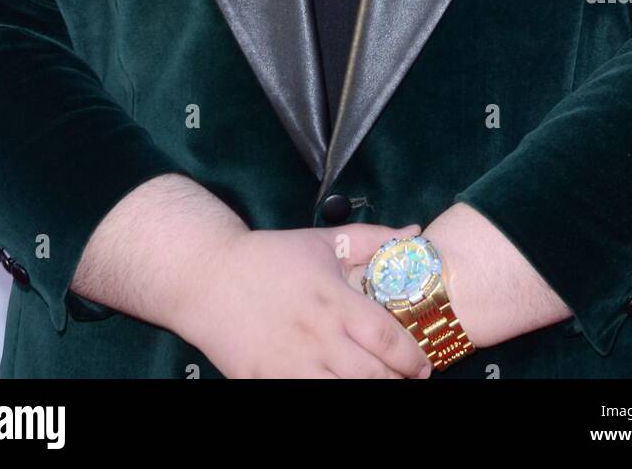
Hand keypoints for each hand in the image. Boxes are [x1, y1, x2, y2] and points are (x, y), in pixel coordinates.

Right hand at [173, 221, 434, 378]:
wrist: (208, 277)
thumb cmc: (270, 258)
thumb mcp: (322, 241)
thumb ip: (371, 239)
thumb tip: (414, 232)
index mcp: (333, 299)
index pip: (386, 337)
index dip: (412, 356)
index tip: (423, 363)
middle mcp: (316, 336)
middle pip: (371, 375)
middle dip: (397, 382)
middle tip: (406, 380)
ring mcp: (289, 365)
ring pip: (343, 393)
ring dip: (369, 393)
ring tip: (378, 386)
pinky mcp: (265, 382)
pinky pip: (303, 399)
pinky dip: (327, 397)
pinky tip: (336, 388)